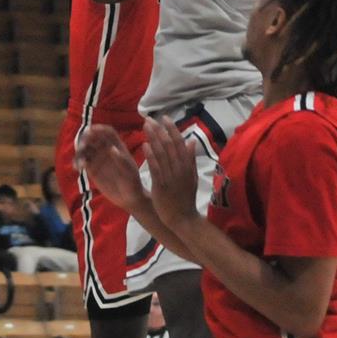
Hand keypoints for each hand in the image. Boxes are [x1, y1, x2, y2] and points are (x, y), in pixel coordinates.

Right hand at [77, 125, 152, 215]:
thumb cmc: (133, 183)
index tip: (91, 130)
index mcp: (118, 146)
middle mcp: (106, 150)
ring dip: (80, 152)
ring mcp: (98, 159)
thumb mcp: (129, 172)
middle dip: (86, 140)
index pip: (108, 132)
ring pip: (85, 149)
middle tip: (82, 147)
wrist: (129, 198)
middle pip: (93, 138)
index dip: (99, 129)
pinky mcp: (92, 169)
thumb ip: (121, 160)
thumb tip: (111, 149)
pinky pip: (82, 162)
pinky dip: (78, 162)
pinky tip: (78, 168)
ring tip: (80, 162)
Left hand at [142, 116, 201, 230]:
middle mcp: (180, 168)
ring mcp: (171, 176)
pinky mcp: (161, 185)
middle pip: (169, 145)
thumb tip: (192, 141)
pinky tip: (144, 145)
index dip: (172, 129)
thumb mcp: (192, 177)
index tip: (164, 118)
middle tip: (150, 119)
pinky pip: (156, 168)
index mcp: (187, 165)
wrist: (183, 219)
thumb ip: (191, 159)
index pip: (180, 143)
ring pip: (162, 154)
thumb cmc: (185, 199)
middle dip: (160, 130)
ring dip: (153, 138)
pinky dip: (151, 156)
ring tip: (146, 126)